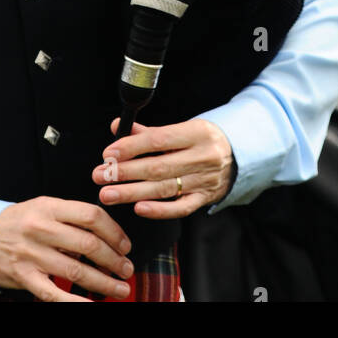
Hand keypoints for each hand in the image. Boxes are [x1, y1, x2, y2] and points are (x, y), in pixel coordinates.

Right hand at [0, 196, 133, 302]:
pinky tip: (91, 306)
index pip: (91, 216)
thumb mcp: (43, 206)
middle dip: (114, 260)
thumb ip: (71, 216)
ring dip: (103, 283)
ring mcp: (32, 255)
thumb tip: (107, 233)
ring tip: (119, 288)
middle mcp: (41, 229)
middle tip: (127, 269)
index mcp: (49, 207)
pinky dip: (76, 302)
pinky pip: (54, 293)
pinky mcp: (25, 277)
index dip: (114, 232)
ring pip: (76, 271)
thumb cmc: (20, 221)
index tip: (125, 245)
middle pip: (88, 245)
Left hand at [91, 117, 234, 217]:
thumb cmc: (201, 139)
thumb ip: (149, 131)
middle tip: (100, 176)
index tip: (109, 154)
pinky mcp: (205, 198)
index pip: (159, 139)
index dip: (131, 147)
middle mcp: (202, 156)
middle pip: (158, 167)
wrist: (238, 155)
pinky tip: (138, 208)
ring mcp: (205, 180)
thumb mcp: (182, 128)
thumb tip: (117, 127)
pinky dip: (159, 210)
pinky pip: (181, 208)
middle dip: (124, 173)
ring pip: (164, 188)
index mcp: (196, 132)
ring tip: (108, 194)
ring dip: (132, 193)